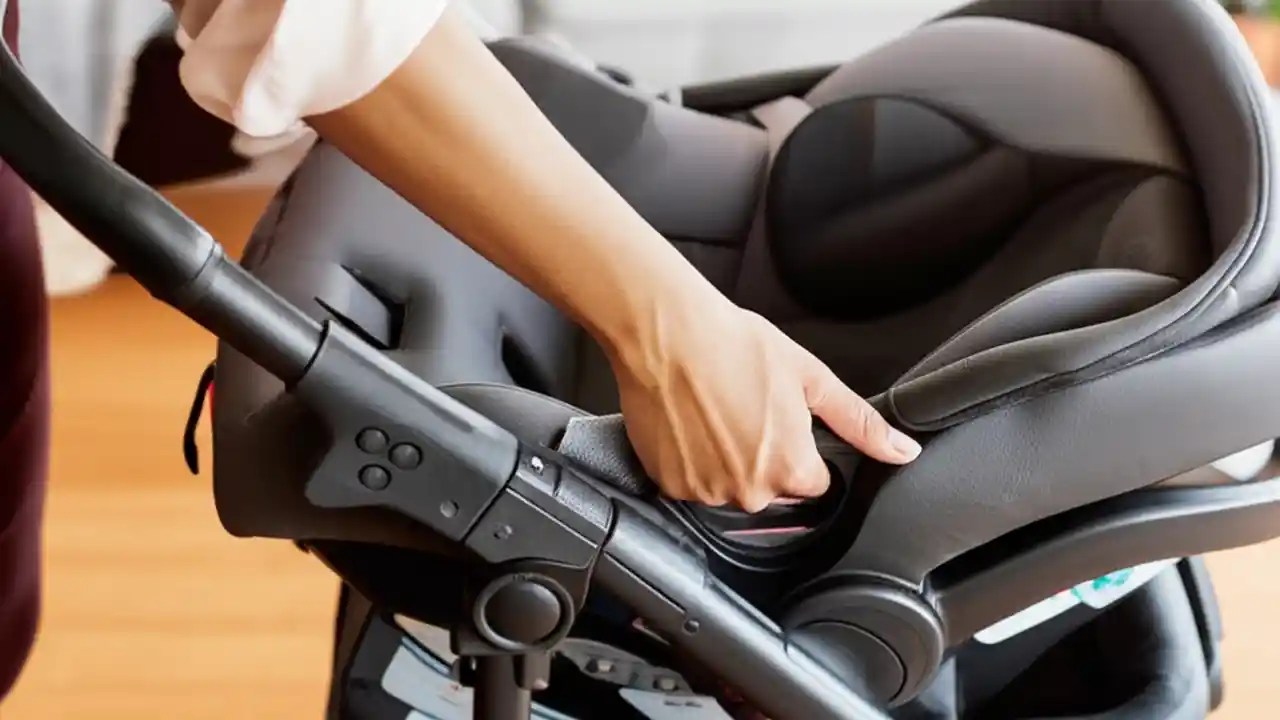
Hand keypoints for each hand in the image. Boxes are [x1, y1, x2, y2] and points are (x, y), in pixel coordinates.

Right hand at [608, 299, 920, 511]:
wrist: (664, 333)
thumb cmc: (735, 345)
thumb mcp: (810, 377)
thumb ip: (858, 422)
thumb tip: (904, 452)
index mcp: (792, 468)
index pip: (814, 482)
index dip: (802, 449)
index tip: (782, 419)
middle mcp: (750, 491)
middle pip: (769, 487)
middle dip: (762, 455)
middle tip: (744, 406)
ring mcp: (706, 491)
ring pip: (728, 485)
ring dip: (725, 459)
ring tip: (713, 409)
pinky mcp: (670, 484)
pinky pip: (691, 482)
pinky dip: (691, 459)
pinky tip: (689, 421)